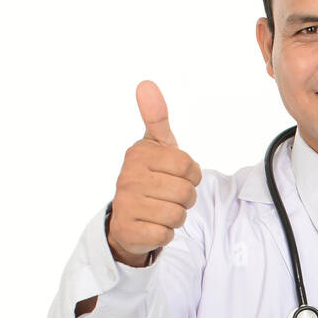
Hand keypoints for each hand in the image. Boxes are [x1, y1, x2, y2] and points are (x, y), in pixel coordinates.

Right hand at [107, 81, 202, 264]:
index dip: (192, 176)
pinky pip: (166, 234)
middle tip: (170, 196)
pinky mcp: (128, 230)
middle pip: (186, 193)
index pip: (188, 167)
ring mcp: (125, 204)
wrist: (127, 219)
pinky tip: (153, 226)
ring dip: (177, 217)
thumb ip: (156, 119)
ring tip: (162, 211)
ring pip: (177, 215)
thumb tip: (146, 83)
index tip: (177, 176)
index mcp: (138, 154)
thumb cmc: (149, 178)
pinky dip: (166, 233)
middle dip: (186, 199)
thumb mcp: (155, 148)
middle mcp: (127, 177)